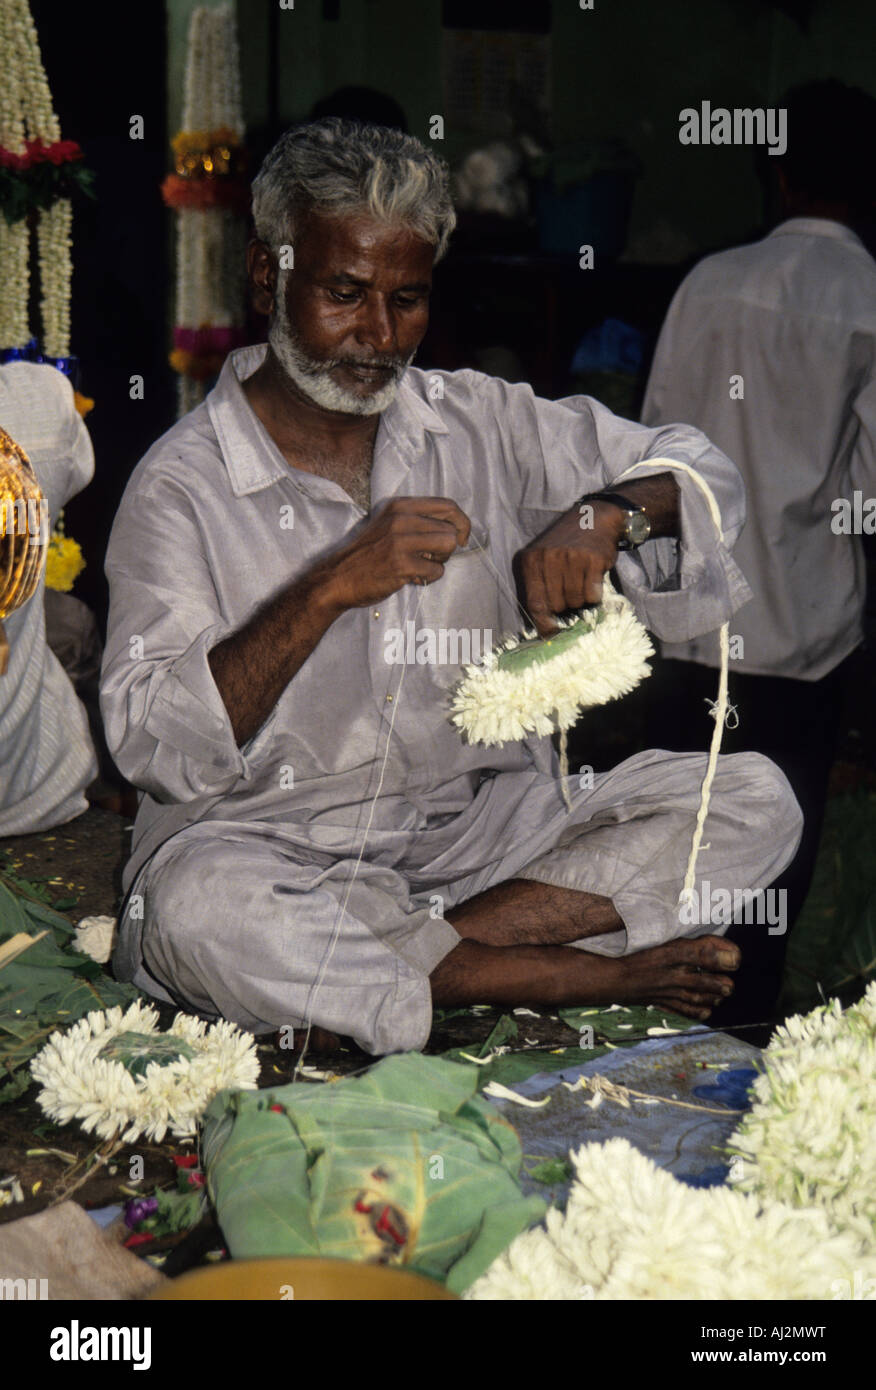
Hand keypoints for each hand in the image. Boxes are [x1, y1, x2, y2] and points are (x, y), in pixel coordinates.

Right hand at [320, 496, 470, 610]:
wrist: (338, 578)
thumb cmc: (367, 554)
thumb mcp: (389, 524)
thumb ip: (417, 521)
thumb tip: (455, 528)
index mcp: (401, 506)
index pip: (448, 506)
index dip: (462, 523)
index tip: (461, 538)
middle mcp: (401, 519)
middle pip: (451, 530)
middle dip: (447, 548)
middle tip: (429, 557)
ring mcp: (400, 541)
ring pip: (448, 547)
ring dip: (439, 561)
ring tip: (420, 565)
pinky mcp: (401, 564)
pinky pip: (436, 570)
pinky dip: (428, 577)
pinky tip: (411, 577)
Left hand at [517, 500, 624, 636]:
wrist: (594, 518)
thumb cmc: (566, 544)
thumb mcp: (543, 559)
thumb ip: (538, 586)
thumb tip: (545, 626)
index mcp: (529, 561)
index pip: (534, 603)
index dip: (543, 624)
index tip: (551, 634)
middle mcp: (547, 558)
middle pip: (556, 605)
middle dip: (565, 605)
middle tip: (572, 591)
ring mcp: (570, 558)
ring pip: (575, 601)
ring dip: (581, 599)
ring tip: (582, 581)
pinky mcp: (592, 560)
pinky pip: (592, 594)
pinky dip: (595, 592)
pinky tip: (593, 577)